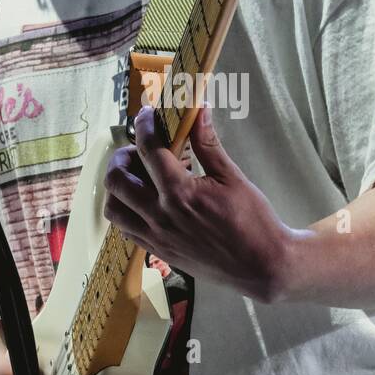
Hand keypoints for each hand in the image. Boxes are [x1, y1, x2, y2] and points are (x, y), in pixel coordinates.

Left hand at [103, 104, 290, 302]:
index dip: (144, 125)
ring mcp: (156, 237)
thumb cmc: (253, 220)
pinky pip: (125, 230)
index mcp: (181, 193)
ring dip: (119, 186)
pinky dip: (127, 210)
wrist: (261, 265)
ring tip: (138, 176)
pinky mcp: (158, 252)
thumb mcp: (232, 177)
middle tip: (141, 150)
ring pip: (113, 208)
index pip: (149, 149)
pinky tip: (146, 201)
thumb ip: (208, 143)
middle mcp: (161, 216)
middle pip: (117, 179)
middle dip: (122, 157)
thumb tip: (200, 109)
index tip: (147, 114)